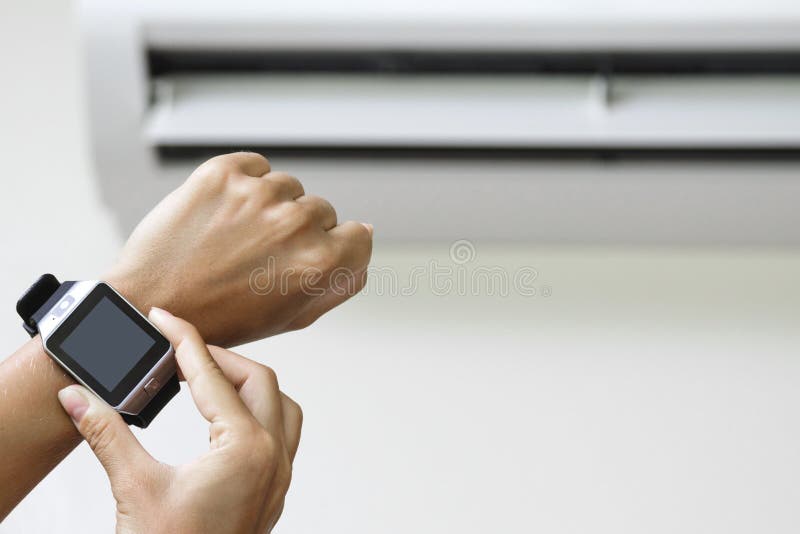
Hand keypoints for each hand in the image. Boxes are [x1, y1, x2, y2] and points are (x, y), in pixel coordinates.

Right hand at [56, 309, 301, 533]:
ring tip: (209, 378)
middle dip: (220, 358)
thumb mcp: (134, 487)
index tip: (165, 318)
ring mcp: (279, 478)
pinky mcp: (274, 493)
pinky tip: (231, 417)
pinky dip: (261, 412)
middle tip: (181, 350)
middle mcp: (272, 459)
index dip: (184, 340)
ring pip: (282, 406)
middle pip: (259, 381)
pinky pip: (284, 435)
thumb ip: (106, 434)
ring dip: (249, 384)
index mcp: (245, 450)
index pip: (212, 376)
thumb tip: (79, 398)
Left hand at [105, 152, 372, 346]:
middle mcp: (295, 224)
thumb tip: (364, 233)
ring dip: (268, 207)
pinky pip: (255, 166)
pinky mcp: (224, 173)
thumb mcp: (295, 315)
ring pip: (287, 187)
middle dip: (296, 230)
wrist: (152, 303)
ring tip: (234, 238)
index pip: (357, 234)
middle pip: (320, 210)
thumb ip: (342, 278)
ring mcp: (259, 195)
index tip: (300, 258)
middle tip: (257, 257)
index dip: (330, 249)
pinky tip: (222, 216)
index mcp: (321, 263)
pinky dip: (243, 185)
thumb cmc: (223, 317)